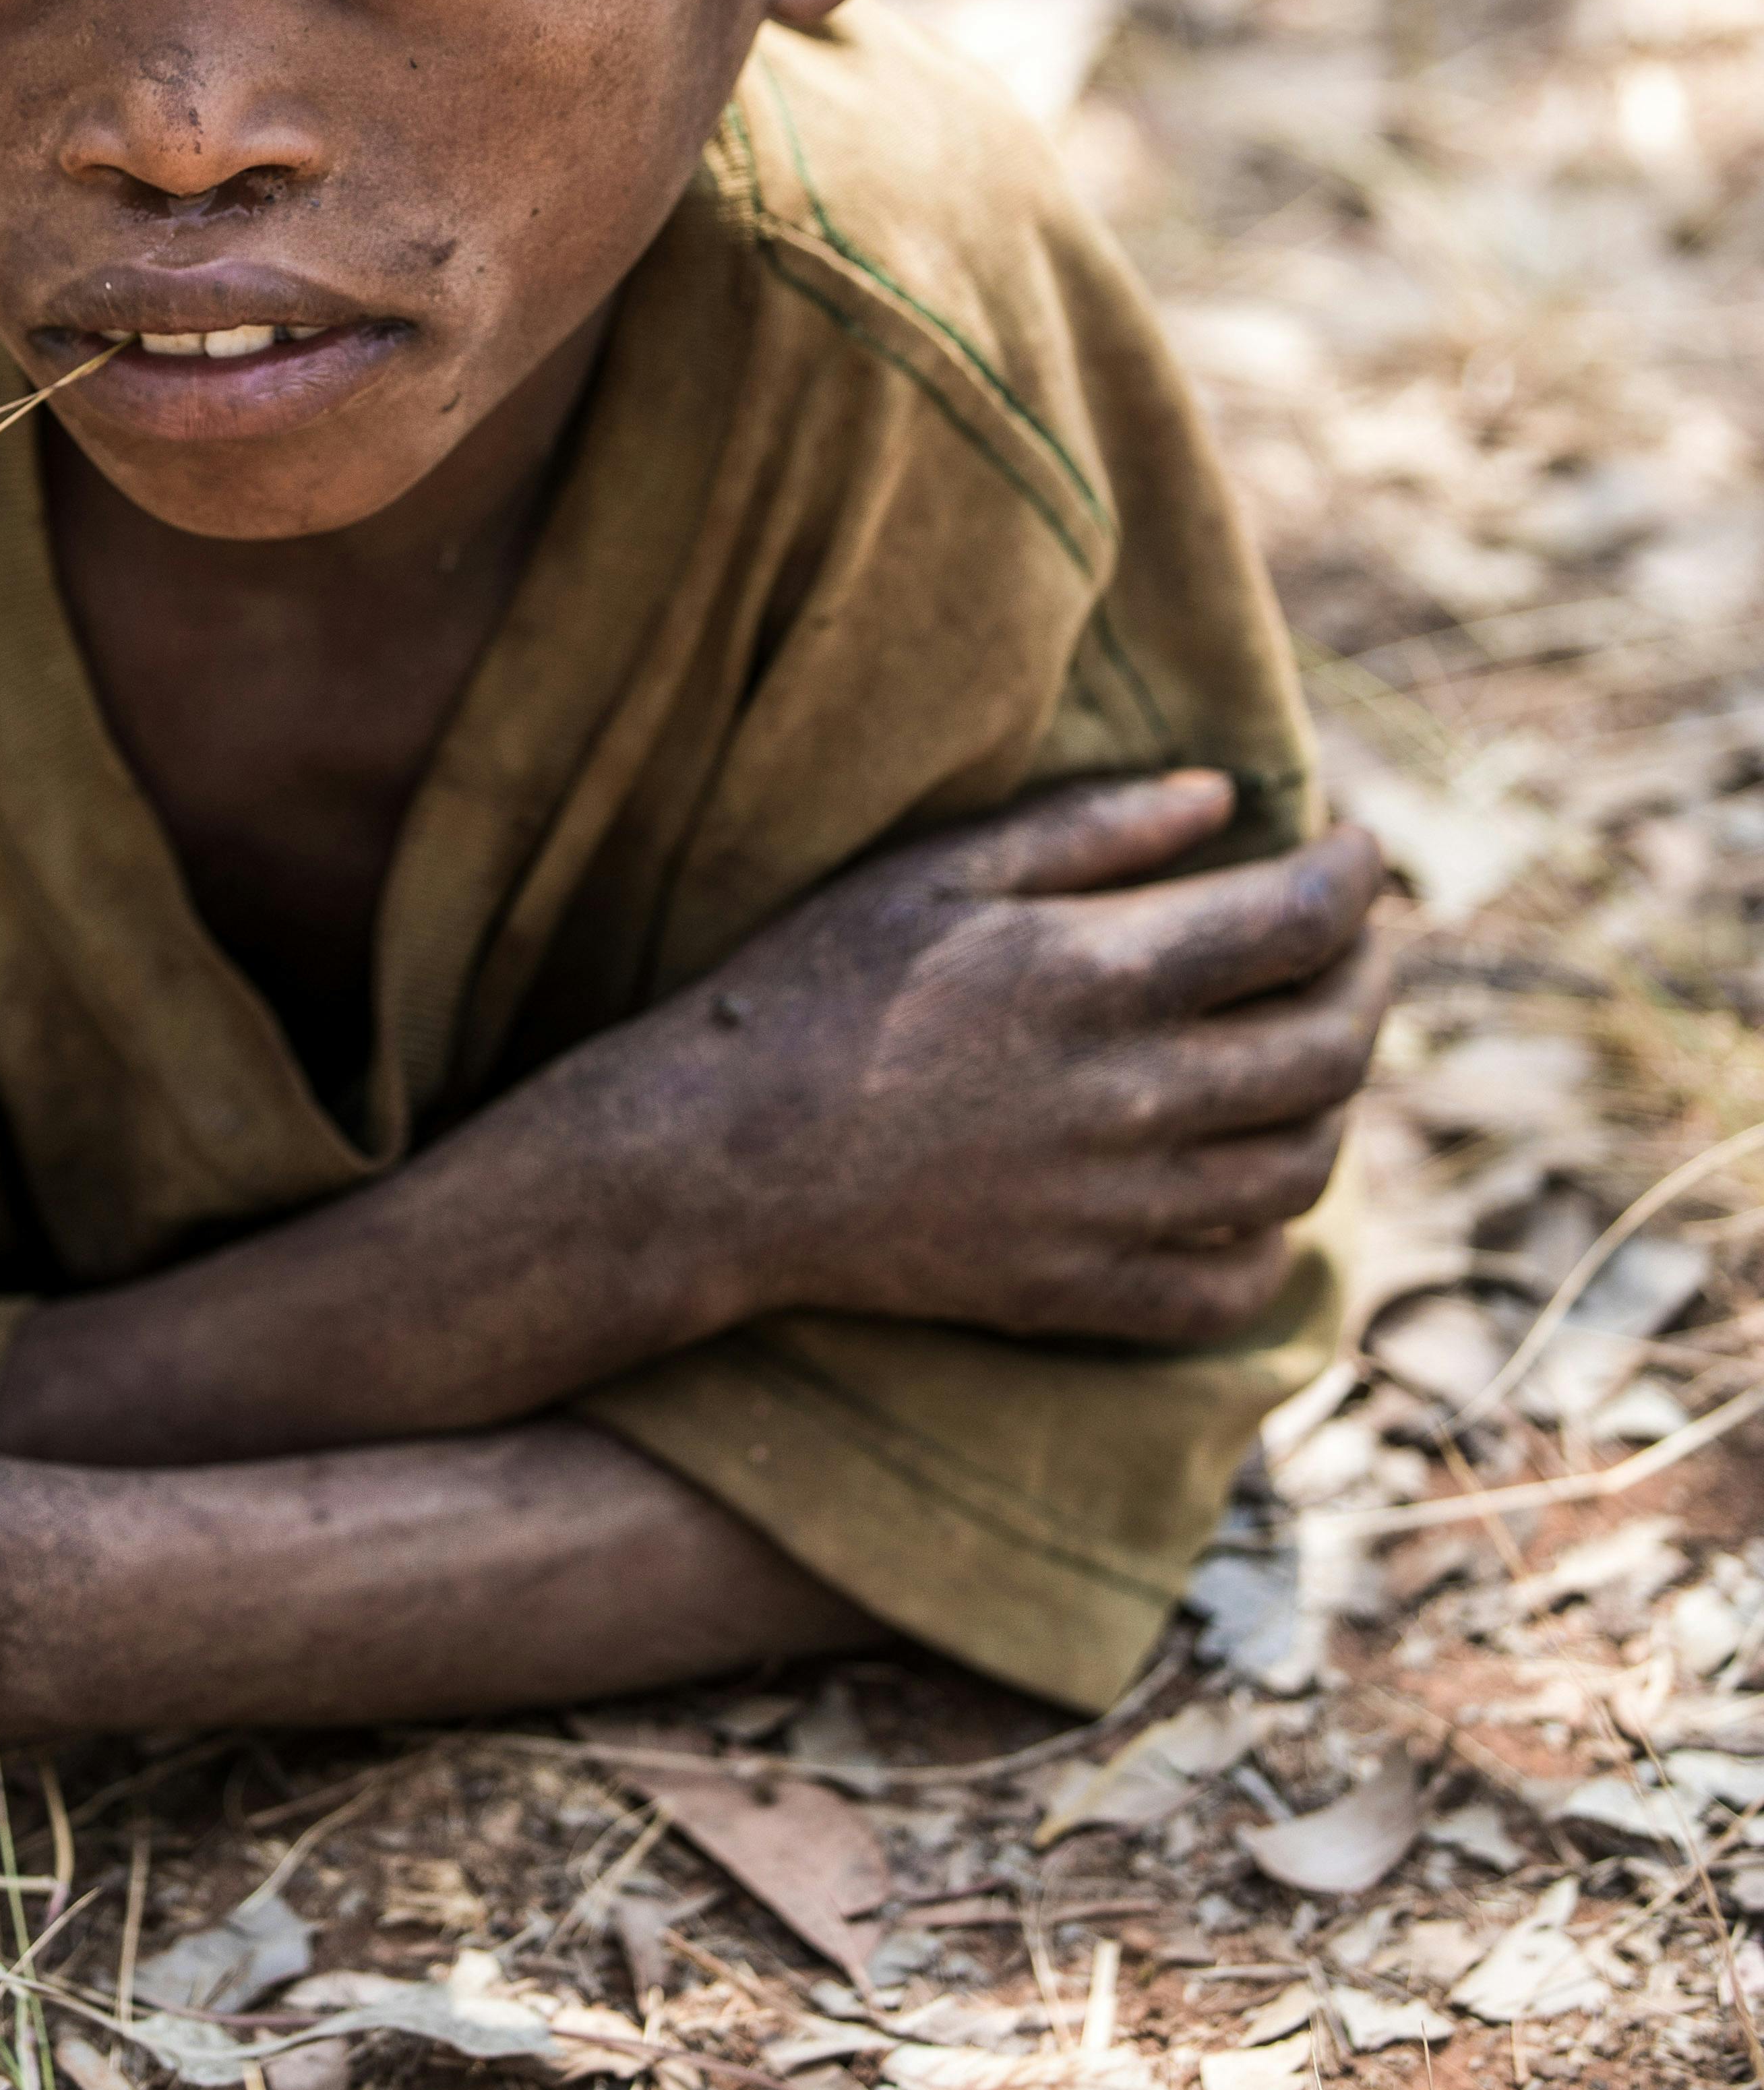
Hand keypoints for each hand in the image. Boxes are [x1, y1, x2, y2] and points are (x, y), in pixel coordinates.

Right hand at [647, 771, 1386, 1349]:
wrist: (718, 1158)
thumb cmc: (815, 986)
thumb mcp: (937, 871)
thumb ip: (1088, 829)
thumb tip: (1220, 796)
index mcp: (1093, 976)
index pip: (1295, 922)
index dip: (1355, 878)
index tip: (1362, 850)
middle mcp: (1127, 1099)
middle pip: (1328, 1048)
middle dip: (1371, 981)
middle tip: (1361, 943)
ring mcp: (1111, 1210)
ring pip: (1299, 1167)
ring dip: (1333, 1101)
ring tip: (1312, 1051)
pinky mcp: (1080, 1294)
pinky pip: (1232, 1286)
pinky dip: (1272, 1239)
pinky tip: (1253, 1188)